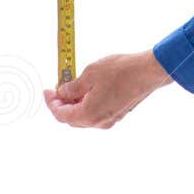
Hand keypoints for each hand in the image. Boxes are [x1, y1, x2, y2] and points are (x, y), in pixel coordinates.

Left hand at [44, 50, 172, 129]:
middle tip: (57, 88)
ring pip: (84, 116)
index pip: (61, 114)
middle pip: (72, 119)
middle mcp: (98, 122)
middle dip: (62, 105)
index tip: (46, 91)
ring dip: (75, 104)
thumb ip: (72, 87)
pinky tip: (88, 90)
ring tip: (72, 86)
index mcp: (88, 114)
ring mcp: (110, 119)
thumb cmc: (120, 71)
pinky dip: (87, 104)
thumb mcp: (89, 74)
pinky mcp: (118, 113)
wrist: (147, 72)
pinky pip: (96, 113)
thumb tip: (63, 93)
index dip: (50, 102)